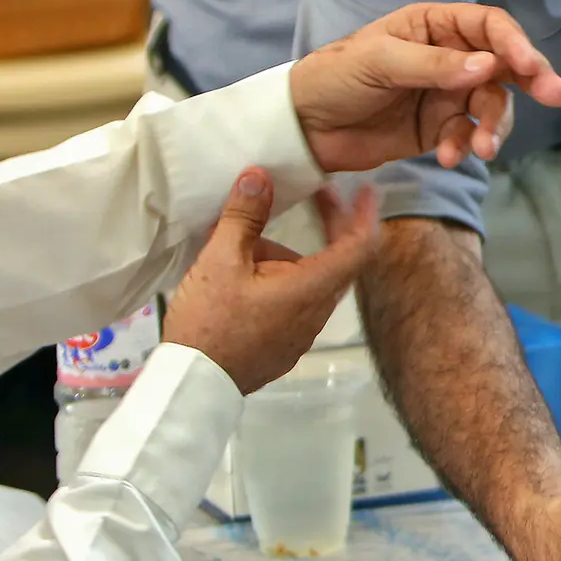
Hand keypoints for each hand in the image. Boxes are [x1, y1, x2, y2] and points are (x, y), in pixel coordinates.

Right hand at [163, 168, 379, 392]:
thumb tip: (259, 176)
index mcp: (311, 289)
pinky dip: (280, 279)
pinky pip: (294, 302)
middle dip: (327, 226)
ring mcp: (302, 332)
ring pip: (309, 281)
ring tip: (247, 240)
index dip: (367, 214)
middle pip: (336, 261)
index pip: (359, 247)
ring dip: (289, 256)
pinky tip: (243, 273)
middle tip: (315, 197)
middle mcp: (317, 312)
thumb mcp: (221, 260)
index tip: (367, 191)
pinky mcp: (284, 345)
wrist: (193, 384)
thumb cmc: (210, 322)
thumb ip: (244, 216)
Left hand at [291, 3, 560, 172]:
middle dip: (531, 81)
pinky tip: (447, 157)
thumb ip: (434, 66)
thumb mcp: (379, 63)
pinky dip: (464, 146)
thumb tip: (488, 67)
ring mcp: (446, 93)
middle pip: (504, 65)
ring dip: (493, 127)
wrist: (303, 128)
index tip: (532, 67)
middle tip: (557, 95)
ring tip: (482, 149)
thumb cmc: (334, 78)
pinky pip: (468, 135)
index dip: (516, 43)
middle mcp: (449, 56)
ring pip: (491, 105)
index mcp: (433, 25)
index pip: (489, 26)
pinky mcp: (439, 128)